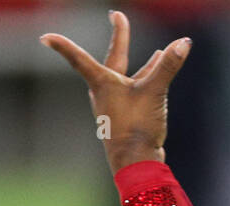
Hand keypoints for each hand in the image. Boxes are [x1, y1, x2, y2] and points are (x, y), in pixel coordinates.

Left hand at [40, 10, 190, 173]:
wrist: (136, 164)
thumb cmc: (137, 129)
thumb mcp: (155, 92)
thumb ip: (168, 66)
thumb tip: (184, 43)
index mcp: (103, 84)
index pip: (78, 58)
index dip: (62, 46)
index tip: (45, 37)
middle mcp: (104, 93)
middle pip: (113, 59)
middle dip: (120, 38)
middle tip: (118, 16)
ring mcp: (115, 106)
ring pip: (128, 77)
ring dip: (143, 63)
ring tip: (158, 52)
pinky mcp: (127, 117)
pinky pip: (136, 91)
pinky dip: (148, 80)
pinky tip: (159, 76)